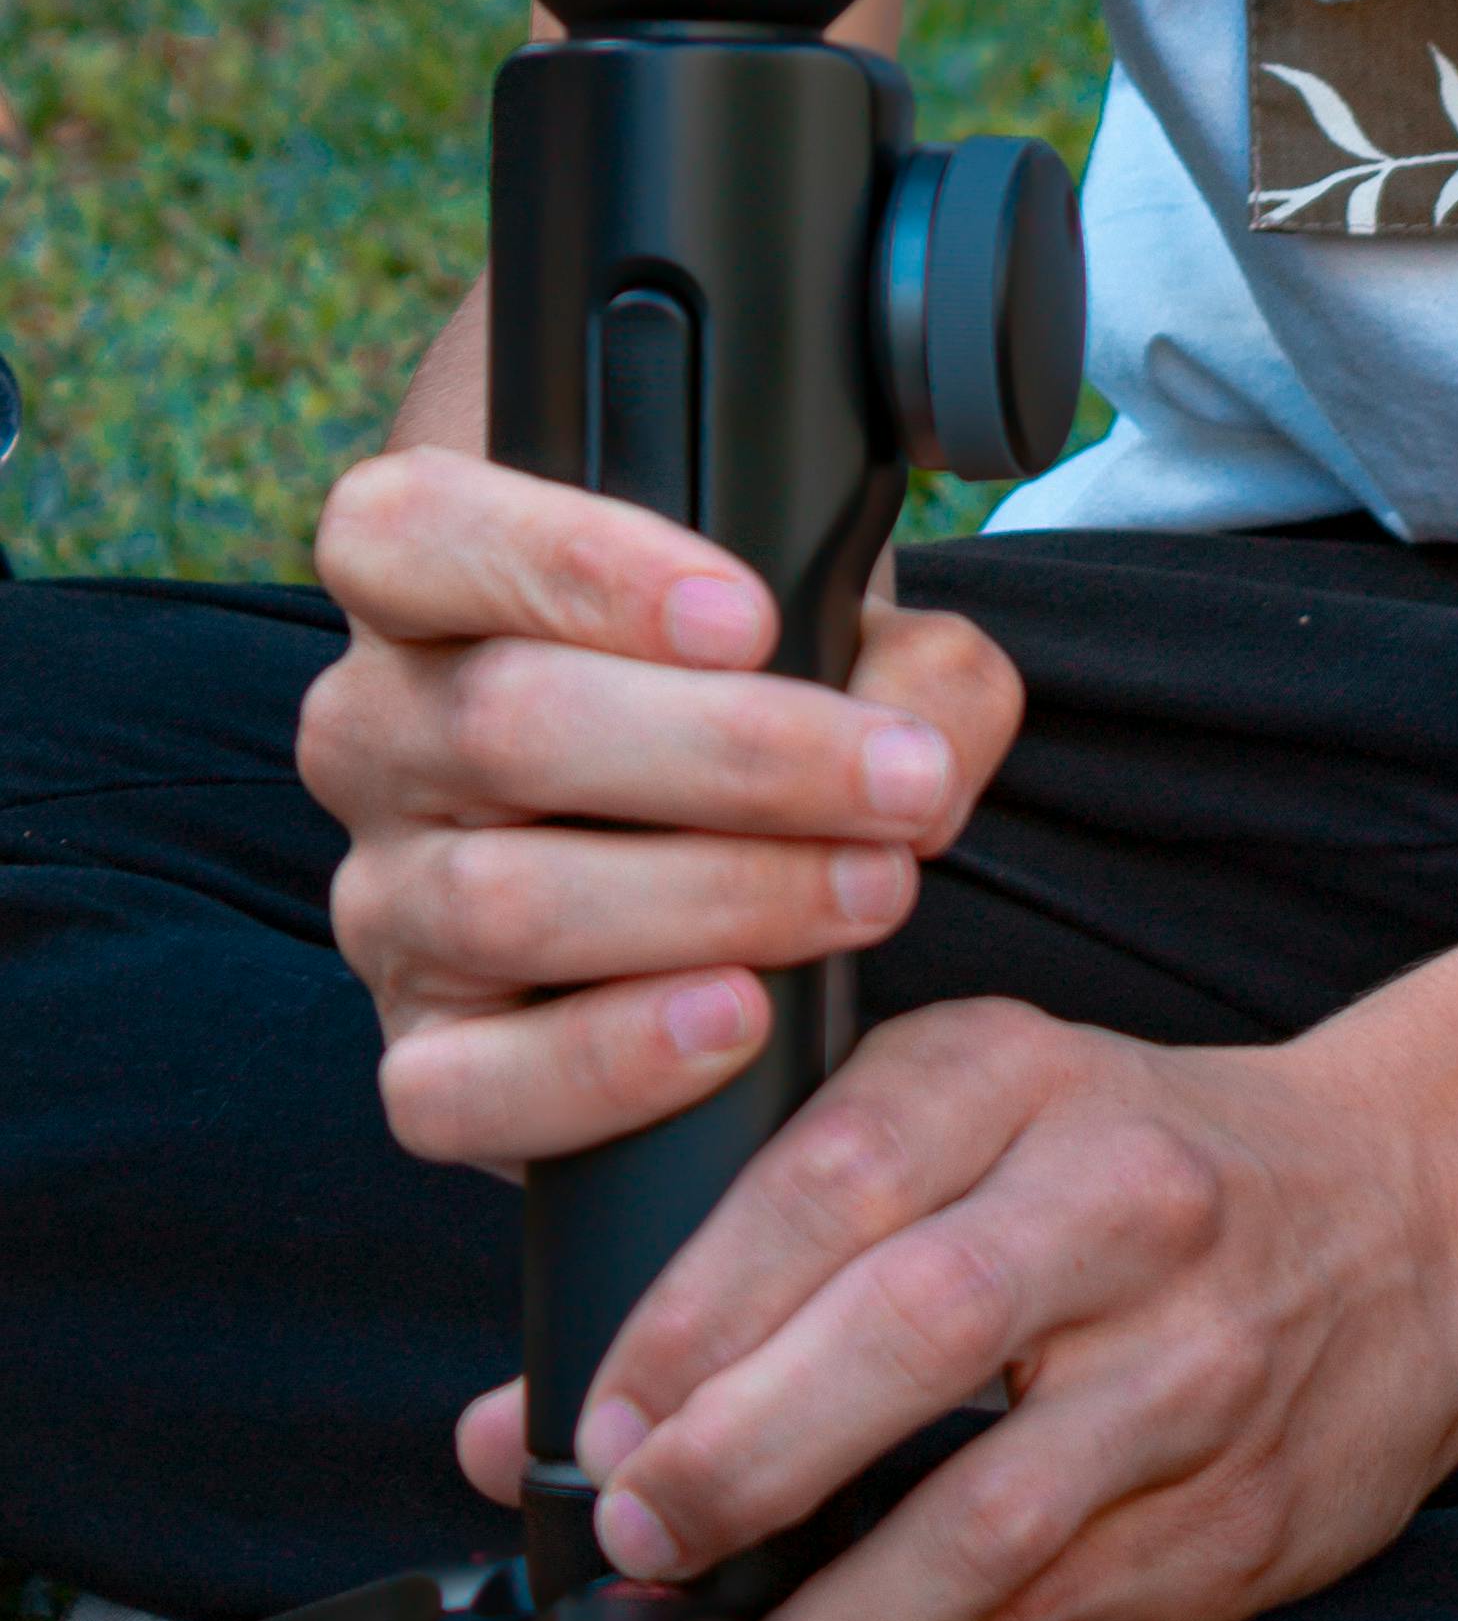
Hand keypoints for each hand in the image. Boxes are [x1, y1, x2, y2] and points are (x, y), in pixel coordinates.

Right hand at [298, 446, 1020, 1163]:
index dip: (573, 564)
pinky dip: (608, 1062)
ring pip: (500, 902)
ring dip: (717, 897)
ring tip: (867, 890)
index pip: (411, 532)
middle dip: (731, 753)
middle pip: (503, 722)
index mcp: (422, 584)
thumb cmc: (751, 701)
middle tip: (897, 781)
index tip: (751, 617)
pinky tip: (735, 1018)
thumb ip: (899, 661)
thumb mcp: (833, 631)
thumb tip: (920, 758)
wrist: (706, 856)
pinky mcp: (418, 1049)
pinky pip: (459, 1088)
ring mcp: (380, 899)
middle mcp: (373, 734)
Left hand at [449, 1000, 1457, 1620]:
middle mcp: (1124, 1204)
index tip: (595, 1414)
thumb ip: (762, 1242)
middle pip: (914, 1329)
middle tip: (639, 1533)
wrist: (1419, 1207)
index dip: (696, 1308)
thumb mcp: (977, 1115)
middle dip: (742, 1455)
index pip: (840, 1173)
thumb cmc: (1147, 1161)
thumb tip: (516, 1428)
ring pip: (984, 1518)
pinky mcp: (1230, 1511)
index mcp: (1032, 1074)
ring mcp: (1193, 1365)